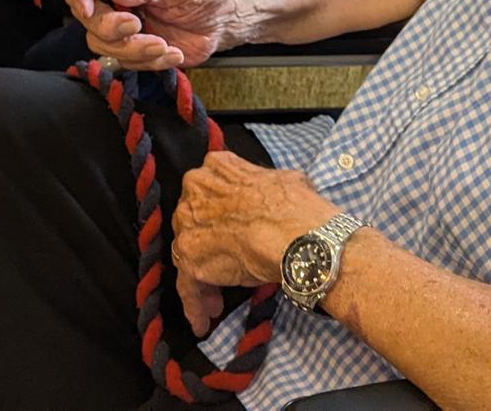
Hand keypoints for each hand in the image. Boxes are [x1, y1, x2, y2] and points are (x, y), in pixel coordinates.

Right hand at [65, 0, 236, 69]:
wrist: (224, 19)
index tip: (90, 8)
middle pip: (87, 13)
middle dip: (109, 26)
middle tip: (137, 26)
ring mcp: (122, 20)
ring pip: (100, 41)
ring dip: (131, 49)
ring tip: (162, 45)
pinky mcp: (132, 45)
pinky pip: (124, 61)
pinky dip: (148, 61)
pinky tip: (172, 52)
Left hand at [172, 153, 338, 335]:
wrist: (302, 238)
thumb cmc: (301, 211)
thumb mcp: (284, 181)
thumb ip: (262, 186)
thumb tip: (272, 195)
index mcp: (217, 167)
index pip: (210, 195)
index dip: (218, 219)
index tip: (227, 236)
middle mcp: (196, 189)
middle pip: (194, 224)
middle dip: (208, 249)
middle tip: (222, 271)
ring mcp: (190, 223)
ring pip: (189, 255)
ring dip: (201, 281)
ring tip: (215, 303)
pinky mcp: (191, 257)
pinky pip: (187, 285)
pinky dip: (194, 306)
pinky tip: (202, 323)